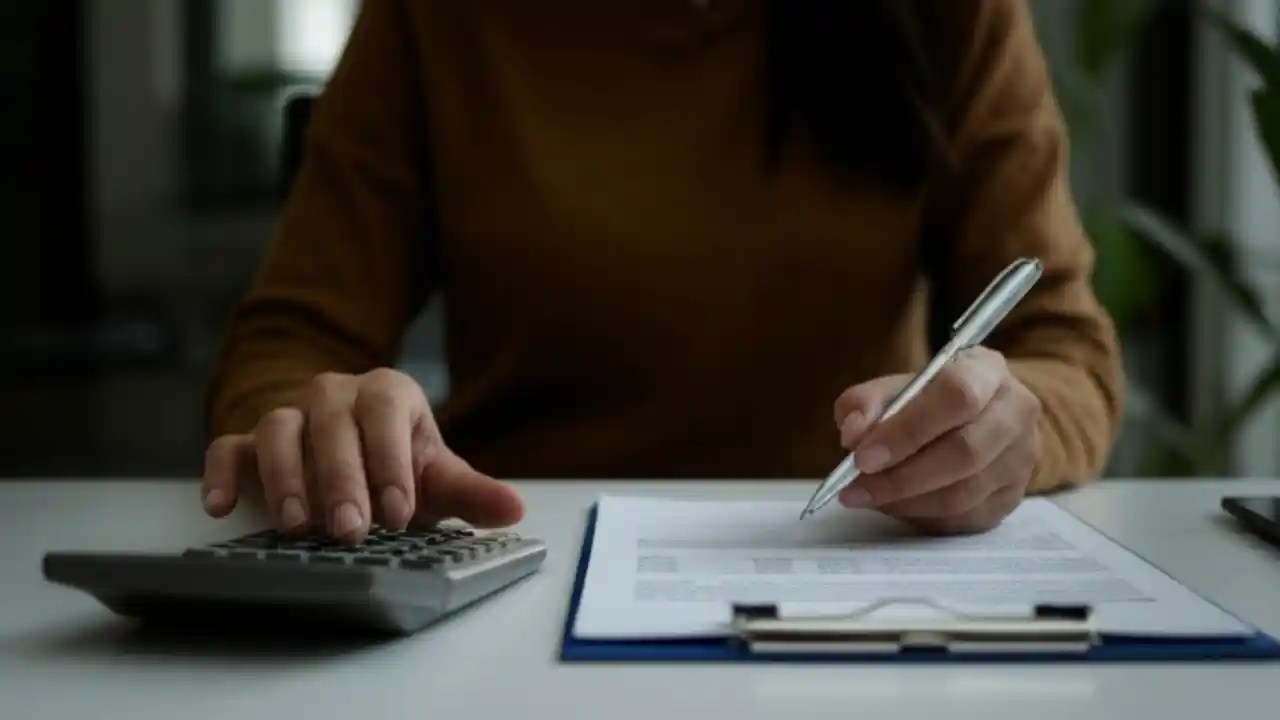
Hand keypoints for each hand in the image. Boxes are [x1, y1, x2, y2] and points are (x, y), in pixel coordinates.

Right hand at [201, 368, 523, 541]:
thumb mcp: (436, 478)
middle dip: (342, 480)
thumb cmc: (397, 468)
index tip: (399, 514)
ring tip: (298, 528)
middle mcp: (335, 394)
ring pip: (278, 430)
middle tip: (350, 530)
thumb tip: (515, 509)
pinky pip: (227, 448)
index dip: (391, 463)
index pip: (386, 416)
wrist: (351, 457)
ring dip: (286, 479)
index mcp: (388, 393)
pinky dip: (221, 474)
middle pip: (332, 425)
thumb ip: (472, 493)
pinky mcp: (248, 441)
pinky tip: (220, 507)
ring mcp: (289, 414)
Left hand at [832, 347, 1040, 534]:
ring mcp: (1021, 459)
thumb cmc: (930, 400)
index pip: (957, 396)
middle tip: (855, 487)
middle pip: (965, 452)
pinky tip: (893, 505)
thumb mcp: (895, 386)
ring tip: (866, 496)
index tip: (863, 456)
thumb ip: (866, 402)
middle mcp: (1016, 412)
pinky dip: (920, 516)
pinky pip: (963, 518)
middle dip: (901, 477)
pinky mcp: (1012, 497)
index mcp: (987, 371)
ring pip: (963, 493)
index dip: (908, 430)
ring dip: (905, 502)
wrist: (978, 418)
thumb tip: (854, 434)